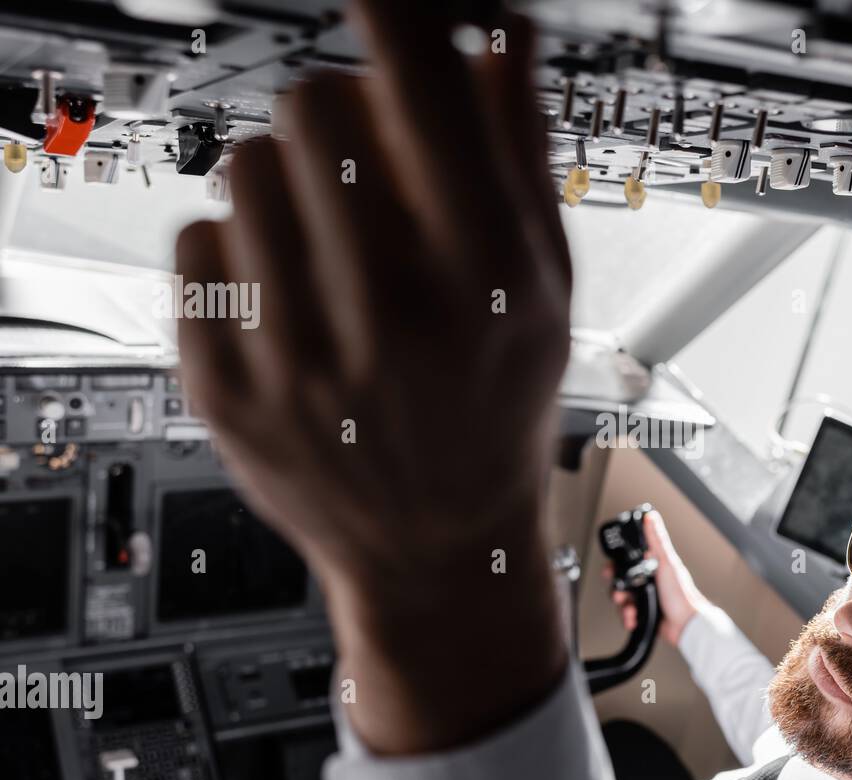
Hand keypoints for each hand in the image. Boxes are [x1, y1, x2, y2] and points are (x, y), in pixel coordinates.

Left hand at [176, 1, 570, 753]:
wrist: (436, 546)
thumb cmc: (497, 414)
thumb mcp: (546, 294)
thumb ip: (521, 159)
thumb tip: (502, 42)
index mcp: (487, 280)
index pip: (423, 90)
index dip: (395, 12)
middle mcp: (393, 316)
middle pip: (312, 107)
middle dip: (336, 112)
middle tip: (361, 161)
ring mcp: (300, 357)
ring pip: (243, 166)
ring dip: (282, 179)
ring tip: (323, 238)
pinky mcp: (228, 387)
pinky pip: (197, 243)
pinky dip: (238, 250)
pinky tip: (285, 295)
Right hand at [607, 511, 707, 645]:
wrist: (686, 625)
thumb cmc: (682, 594)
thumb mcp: (667, 562)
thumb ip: (657, 540)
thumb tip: (651, 517)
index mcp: (653, 567)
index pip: (628, 562)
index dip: (616, 566)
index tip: (611, 571)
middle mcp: (648, 582)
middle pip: (621, 583)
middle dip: (618, 591)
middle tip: (621, 594)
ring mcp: (646, 598)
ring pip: (622, 600)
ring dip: (624, 607)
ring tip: (631, 609)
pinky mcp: (645, 613)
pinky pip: (628, 615)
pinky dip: (629, 618)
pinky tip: (635, 617)